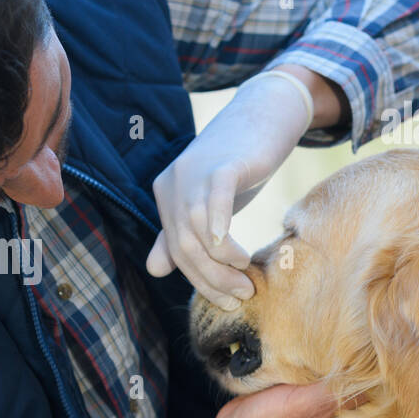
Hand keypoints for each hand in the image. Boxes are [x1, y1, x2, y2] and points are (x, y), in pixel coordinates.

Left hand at [146, 69, 313, 309]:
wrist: (265, 116)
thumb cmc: (237, 164)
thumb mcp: (205, 202)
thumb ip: (179, 234)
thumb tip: (153, 270)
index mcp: (165, 194)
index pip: (175, 250)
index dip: (200, 280)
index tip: (227, 300)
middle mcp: (172, 183)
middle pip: (184, 245)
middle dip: (211, 278)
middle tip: (240, 297)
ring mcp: (194, 172)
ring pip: (196, 231)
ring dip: (221, 264)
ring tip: (246, 280)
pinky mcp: (222, 164)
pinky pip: (213, 200)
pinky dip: (219, 228)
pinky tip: (234, 252)